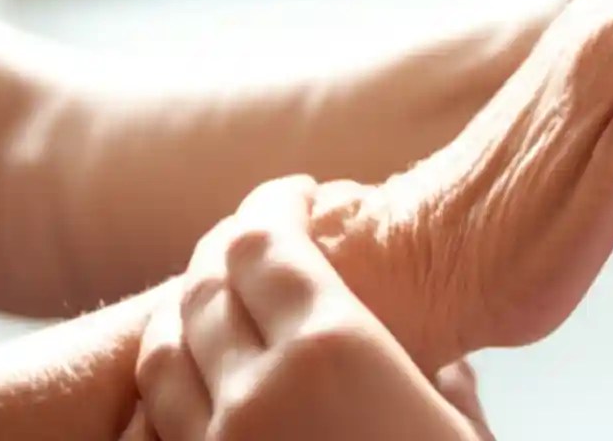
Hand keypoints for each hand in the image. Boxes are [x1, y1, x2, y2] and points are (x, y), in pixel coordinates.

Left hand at [132, 176, 490, 440]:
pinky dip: (167, 391)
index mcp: (334, 344)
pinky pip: (152, 427)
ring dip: (189, 314)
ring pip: (163, 351)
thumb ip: (441, 372)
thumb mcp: (460, 422)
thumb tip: (445, 360)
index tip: (298, 194)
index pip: (263, 237)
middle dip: (230, 247)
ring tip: (224, 306)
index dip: (273, 202)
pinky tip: (202, 387)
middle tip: (263, 240)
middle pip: (205, 281)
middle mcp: (259, 387)